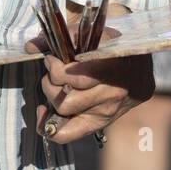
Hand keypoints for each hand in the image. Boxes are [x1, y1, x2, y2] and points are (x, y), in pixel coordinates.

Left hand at [23, 31, 154, 144]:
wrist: (140, 70)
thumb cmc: (114, 48)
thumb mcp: (95, 34)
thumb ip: (64, 36)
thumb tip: (30, 47)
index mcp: (110, 68)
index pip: (70, 77)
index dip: (54, 67)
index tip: (53, 58)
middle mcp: (110, 95)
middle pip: (64, 100)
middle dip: (50, 82)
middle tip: (54, 70)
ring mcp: (105, 112)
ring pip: (63, 112)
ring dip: (52, 96)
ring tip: (57, 85)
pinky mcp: (98, 124)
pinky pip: (67, 134)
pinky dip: (48, 126)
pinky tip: (44, 111)